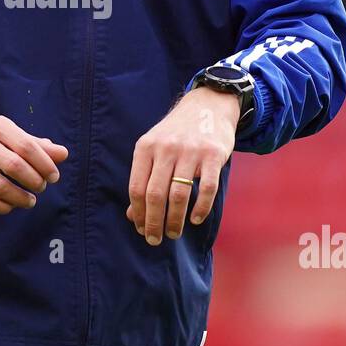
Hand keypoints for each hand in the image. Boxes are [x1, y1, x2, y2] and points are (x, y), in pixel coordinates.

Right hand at [0, 114, 67, 213]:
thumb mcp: (11, 137)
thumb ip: (37, 146)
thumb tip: (63, 154)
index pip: (27, 146)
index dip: (44, 164)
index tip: (53, 176)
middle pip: (14, 166)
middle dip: (34, 181)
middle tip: (41, 188)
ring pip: (0, 187)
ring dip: (21, 198)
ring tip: (30, 200)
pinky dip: (4, 207)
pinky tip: (11, 205)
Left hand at [126, 87, 239, 243]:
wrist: (207, 105)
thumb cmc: (176, 133)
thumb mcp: (153, 148)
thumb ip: (143, 178)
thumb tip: (132, 215)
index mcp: (146, 147)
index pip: (136, 188)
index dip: (137, 213)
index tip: (140, 229)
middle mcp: (166, 148)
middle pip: (155, 194)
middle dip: (153, 222)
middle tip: (155, 239)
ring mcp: (191, 151)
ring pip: (179, 194)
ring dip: (175, 220)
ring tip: (174, 233)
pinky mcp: (214, 155)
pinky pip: (207, 188)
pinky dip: (200, 208)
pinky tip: (195, 219)